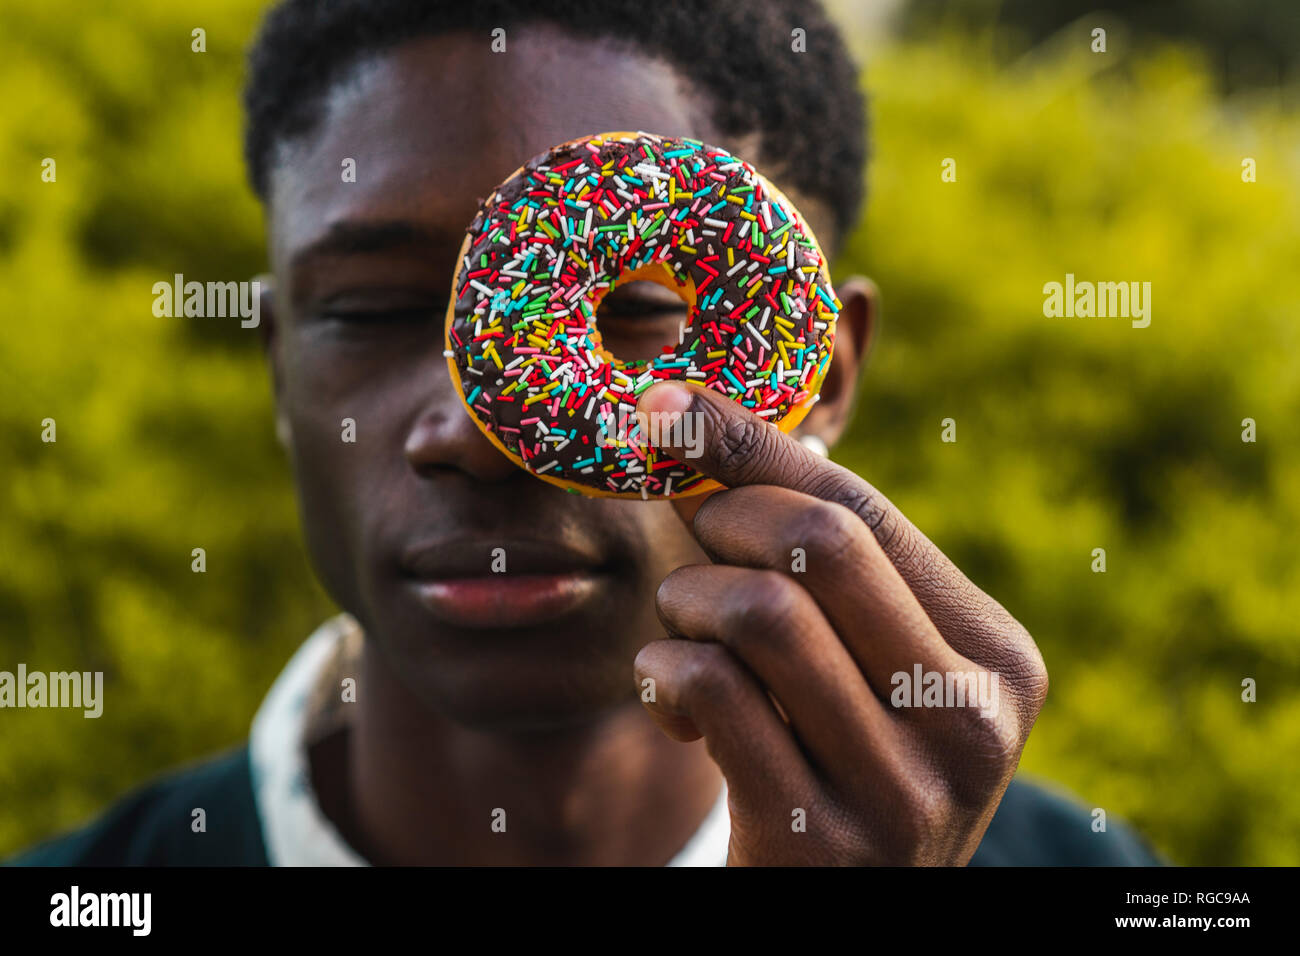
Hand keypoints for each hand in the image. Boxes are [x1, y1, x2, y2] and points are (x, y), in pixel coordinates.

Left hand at [633, 381, 1049, 865]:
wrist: (837, 909)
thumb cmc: (834, 756)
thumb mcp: (863, 661)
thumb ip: (823, 563)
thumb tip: (702, 426)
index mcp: (998, 657)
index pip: (868, 512)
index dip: (754, 446)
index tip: (668, 406)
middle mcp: (972, 722)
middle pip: (823, 545)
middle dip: (723, 516)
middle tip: (687, 531)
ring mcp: (905, 792)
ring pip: (761, 612)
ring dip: (688, 601)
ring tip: (681, 631)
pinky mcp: (820, 843)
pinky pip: (713, 691)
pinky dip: (662, 672)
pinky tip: (667, 695)